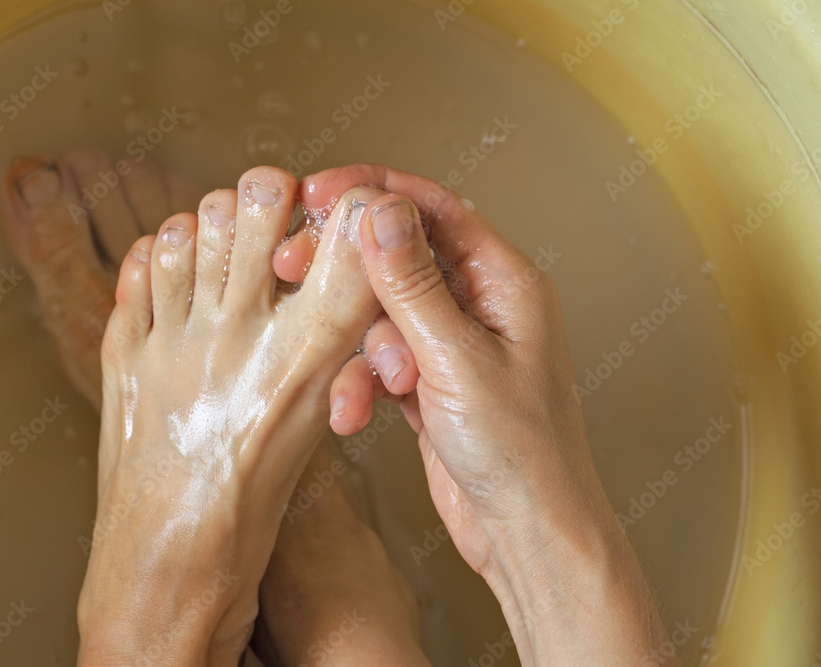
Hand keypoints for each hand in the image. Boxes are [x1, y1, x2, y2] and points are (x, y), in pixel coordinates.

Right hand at [298, 165, 672, 665]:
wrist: (525, 533)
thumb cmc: (520, 452)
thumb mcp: (456, 358)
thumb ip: (412, 283)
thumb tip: (381, 209)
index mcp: (505, 282)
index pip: (436, 208)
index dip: (374, 190)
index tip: (317, 193)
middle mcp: (482, 305)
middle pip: (401, 256)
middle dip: (350, 270)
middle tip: (295, 266)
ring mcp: (454, 345)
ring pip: (382, 314)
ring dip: (358, 348)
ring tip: (360, 388)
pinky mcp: (430, 383)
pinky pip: (380, 361)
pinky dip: (360, 382)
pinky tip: (351, 414)